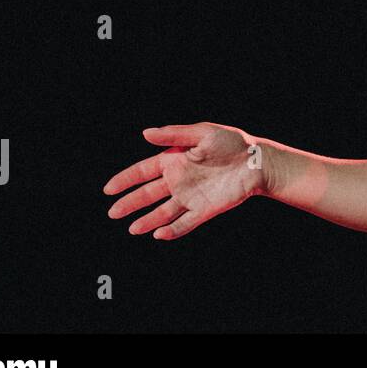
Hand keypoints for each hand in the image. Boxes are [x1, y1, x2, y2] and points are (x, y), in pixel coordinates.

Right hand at [103, 122, 266, 239]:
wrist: (257, 162)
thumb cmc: (232, 143)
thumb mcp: (203, 133)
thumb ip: (174, 134)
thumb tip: (145, 133)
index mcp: (175, 160)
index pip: (144, 171)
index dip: (126, 180)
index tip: (108, 189)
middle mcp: (179, 180)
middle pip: (148, 194)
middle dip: (130, 203)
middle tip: (112, 213)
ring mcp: (191, 197)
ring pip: (163, 212)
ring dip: (147, 220)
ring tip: (132, 228)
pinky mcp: (205, 210)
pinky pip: (185, 223)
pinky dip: (172, 230)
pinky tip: (159, 234)